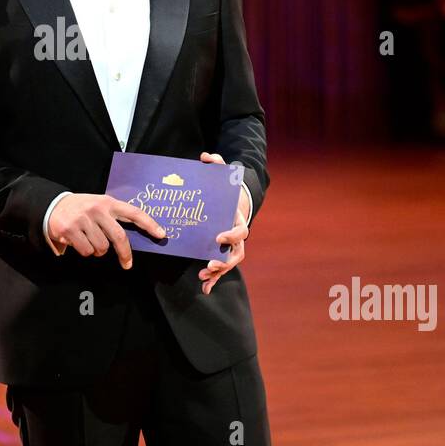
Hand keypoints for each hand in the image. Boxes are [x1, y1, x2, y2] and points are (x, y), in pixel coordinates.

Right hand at [47, 193, 164, 268]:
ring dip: (98, 251)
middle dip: (125, 253)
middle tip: (127, 264)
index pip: (134, 212)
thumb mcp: (98, 205)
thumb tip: (133, 237)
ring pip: (102, 247)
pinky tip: (79, 242)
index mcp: (108, 202)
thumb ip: (113, 217)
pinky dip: (85, 252)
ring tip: (90, 241)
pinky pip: (86, 251)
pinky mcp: (70, 229)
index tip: (161, 234)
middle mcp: (97, 209)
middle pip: (119, 236)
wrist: (52, 205)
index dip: (149, 224)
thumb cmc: (81, 208)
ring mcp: (83, 219)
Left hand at [198, 152, 250, 293]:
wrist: (234, 200)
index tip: (218, 237)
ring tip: (203, 275)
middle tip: (210, 264)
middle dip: (224, 261)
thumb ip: (217, 163)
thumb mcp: (224, 174)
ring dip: (218, 272)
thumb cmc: (227, 188)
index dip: (231, 235)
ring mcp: (231, 245)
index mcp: (238, 219)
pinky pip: (220, 269)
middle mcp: (237, 235)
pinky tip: (204, 288)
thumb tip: (206, 157)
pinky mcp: (222, 251)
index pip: (241, 230)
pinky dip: (214, 280)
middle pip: (237, 253)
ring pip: (229, 263)